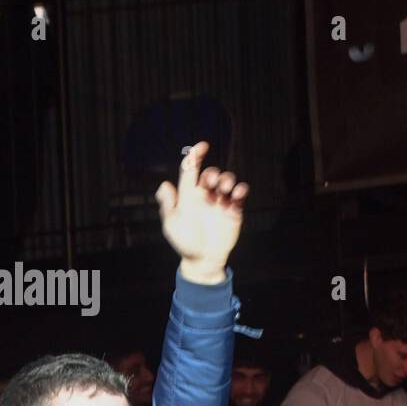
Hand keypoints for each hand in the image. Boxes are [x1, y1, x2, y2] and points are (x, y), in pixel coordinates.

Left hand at [156, 141, 248, 284]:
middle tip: (211, 184)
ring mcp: (220, 202)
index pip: (191, 169)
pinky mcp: (234, 211)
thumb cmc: (185, 243)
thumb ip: (168, 205)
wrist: (203, 260)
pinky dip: (241, 190)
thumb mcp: (172, 225)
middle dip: (212, 174)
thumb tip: (164, 185)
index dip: (196, 155)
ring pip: (226, 180)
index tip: (203, 145)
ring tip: (226, 190)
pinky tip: (238, 192)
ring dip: (227, 180)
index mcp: (188, 194)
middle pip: (211, 173)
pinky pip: (240, 195)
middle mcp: (205, 195)